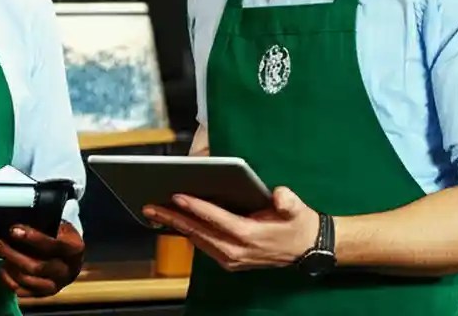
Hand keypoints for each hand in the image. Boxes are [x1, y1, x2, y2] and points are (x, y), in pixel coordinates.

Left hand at [0, 221, 83, 296]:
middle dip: (11, 253)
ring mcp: (56, 285)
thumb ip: (42, 225)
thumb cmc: (60, 234)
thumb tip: (16, 221)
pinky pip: (22, 291)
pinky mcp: (45, 294)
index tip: (13, 230)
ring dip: (8, 265)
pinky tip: (2, 268)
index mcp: (74, 248)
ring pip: (27, 279)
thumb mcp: (58, 224)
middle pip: (36, 266)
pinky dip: (8, 280)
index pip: (52, 245)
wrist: (70, 255)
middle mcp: (67, 270)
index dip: (32, 238)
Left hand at [142, 187, 317, 271]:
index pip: (216, 219)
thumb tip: (279, 195)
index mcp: (249, 235)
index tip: (177, 195)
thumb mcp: (297, 209)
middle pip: (198, 232)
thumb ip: (288, 202)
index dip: (196, 207)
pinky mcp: (229, 262)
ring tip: (154, 212)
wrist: (307, 248)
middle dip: (173, 217)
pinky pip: (203, 246)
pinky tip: (174, 221)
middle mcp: (237, 251)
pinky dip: (188, 233)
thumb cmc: (297, 223)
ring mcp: (232, 259)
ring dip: (175, 226)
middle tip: (150, 205)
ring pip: (197, 240)